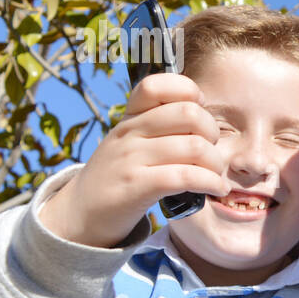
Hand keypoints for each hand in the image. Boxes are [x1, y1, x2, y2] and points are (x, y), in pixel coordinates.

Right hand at [39, 72, 230, 247]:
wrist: (82, 212)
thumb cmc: (120, 174)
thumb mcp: (132, 141)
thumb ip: (160, 125)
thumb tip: (204, 117)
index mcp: (130, 116)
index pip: (157, 85)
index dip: (189, 92)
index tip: (198, 114)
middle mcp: (129, 131)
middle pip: (189, 113)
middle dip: (213, 132)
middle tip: (211, 151)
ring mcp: (131, 158)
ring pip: (194, 147)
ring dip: (215, 163)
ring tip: (215, 174)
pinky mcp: (136, 186)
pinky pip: (185, 177)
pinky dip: (211, 182)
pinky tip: (216, 188)